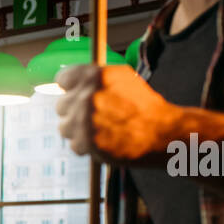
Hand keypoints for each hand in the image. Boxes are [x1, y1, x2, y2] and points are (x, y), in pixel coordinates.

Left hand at [55, 63, 178, 166]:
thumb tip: (66, 81)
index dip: (70, 88)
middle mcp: (88, 95)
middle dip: (74, 112)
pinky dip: (87, 147)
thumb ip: (94, 79)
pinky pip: (74, 145)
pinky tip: (104, 142)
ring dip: (78, 131)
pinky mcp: (88, 142)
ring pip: (64, 127)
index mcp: (95, 75)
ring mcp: (86, 120)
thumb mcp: (123, 80)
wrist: (163, 133)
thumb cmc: (144, 106)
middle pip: (61, 106)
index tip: (75, 94)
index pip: (63, 79)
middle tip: (93, 117)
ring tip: (101, 130)